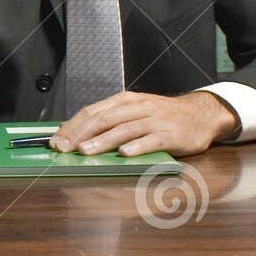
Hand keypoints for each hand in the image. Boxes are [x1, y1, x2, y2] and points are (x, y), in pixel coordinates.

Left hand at [50, 90, 239, 158]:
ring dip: (102, 141)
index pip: (92, 112)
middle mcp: (137, 107)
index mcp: (124, 101)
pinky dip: (137, 146)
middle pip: (104, 119)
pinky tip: (124, 154)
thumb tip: (74, 133)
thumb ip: (107, 120)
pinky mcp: (170, 134)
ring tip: (85, 151)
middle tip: (64, 148)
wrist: (200, 114)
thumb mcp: (133, 112)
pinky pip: (151, 140)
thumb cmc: (161, 116)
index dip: (72, 126)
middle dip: (80, 134)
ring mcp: (154, 120)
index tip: (55, 141)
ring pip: (124, 129)